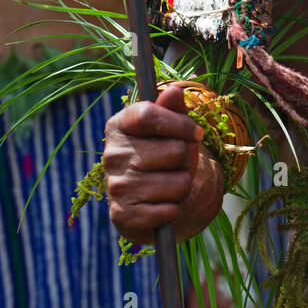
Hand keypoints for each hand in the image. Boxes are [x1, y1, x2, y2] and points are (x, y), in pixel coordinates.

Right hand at [103, 83, 224, 242]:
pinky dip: (174, 209)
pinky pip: (169, 210)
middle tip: (177, 165)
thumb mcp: (171, 130)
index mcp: (119, 125)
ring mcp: (115, 186)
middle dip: (187, 159)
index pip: (149, 114)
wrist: (149, 201)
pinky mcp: (122, 215)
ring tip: (169, 185)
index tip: (196, 134)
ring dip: (183, 186)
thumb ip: (173, 109)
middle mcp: (112, 155)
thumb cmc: (164, 157)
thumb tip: (174, 91)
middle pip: (174, 150)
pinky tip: (162, 205)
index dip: (181, 123)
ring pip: (177, 183)